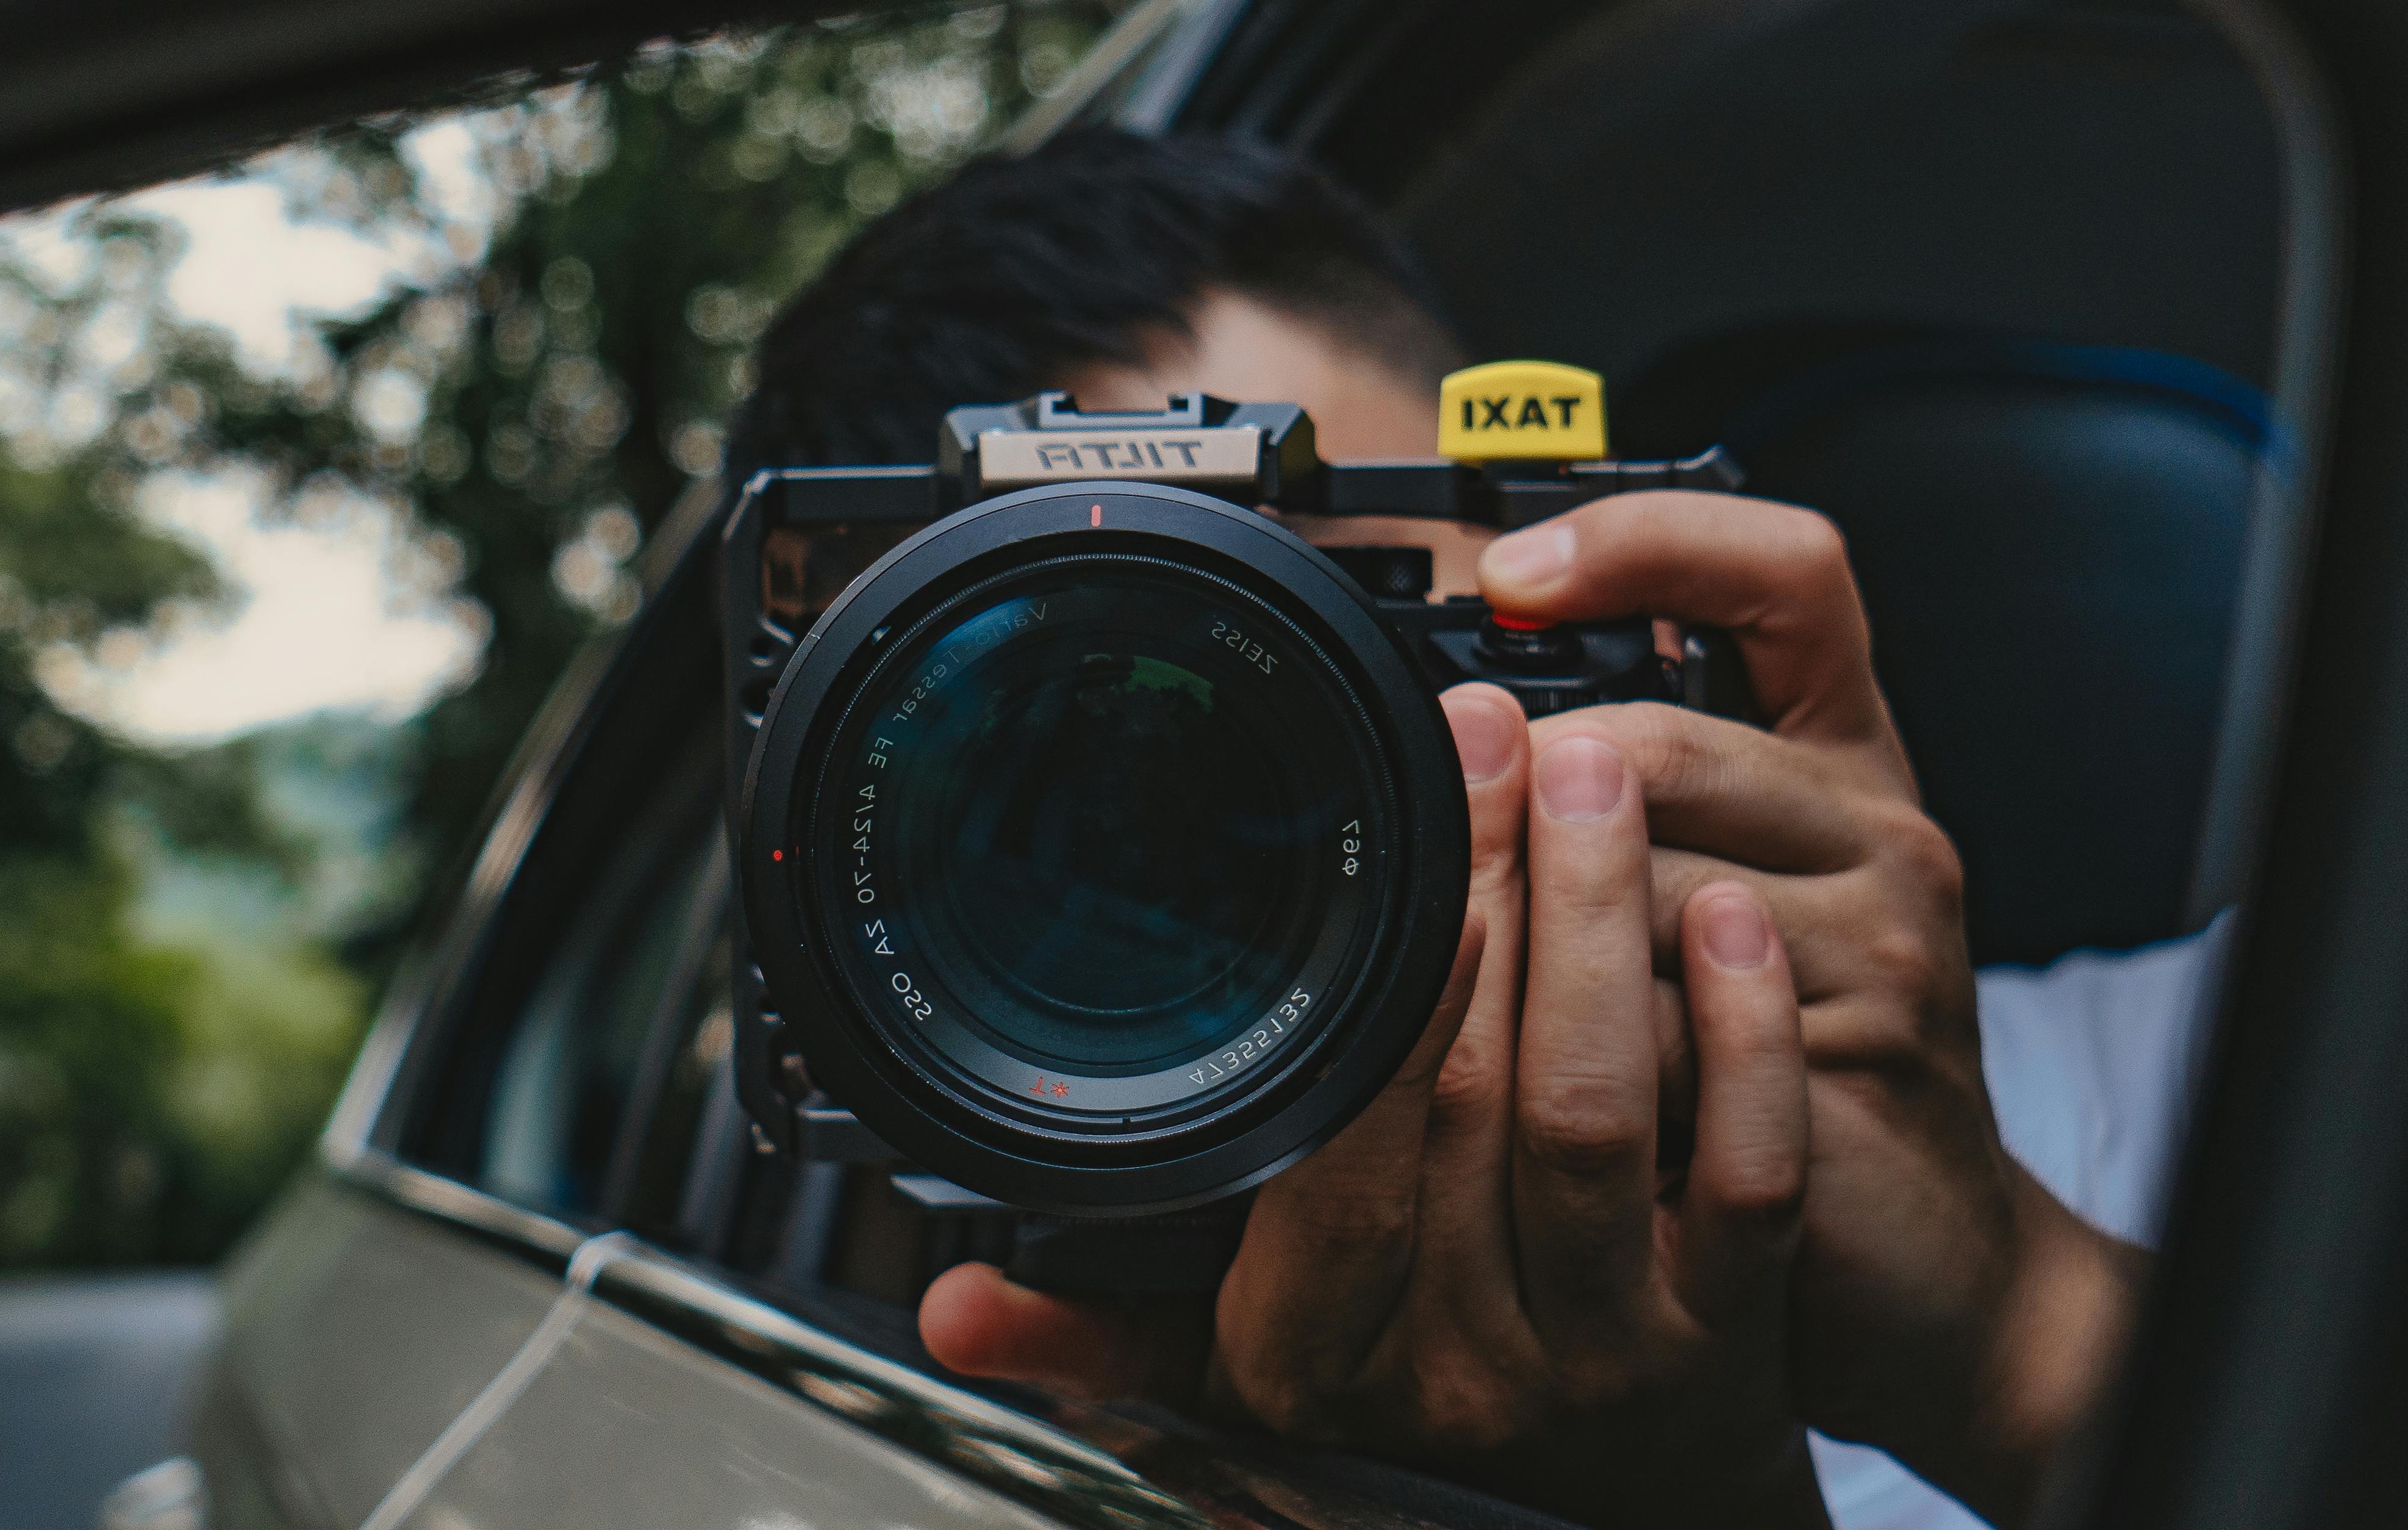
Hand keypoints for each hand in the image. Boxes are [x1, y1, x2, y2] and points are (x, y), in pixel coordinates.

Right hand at [921, 687, 1829, 1529]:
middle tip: (1497, 733)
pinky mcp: (1736, 1337)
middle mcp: (1466, 1354)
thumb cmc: (1412, 1445)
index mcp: (1322, 1349)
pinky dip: (1743, 1039)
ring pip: (1603, 1108)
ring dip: (1598, 924)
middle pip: (1476, 1091)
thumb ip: (1101, 1342)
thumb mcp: (1240, 1404)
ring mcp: (1611, 1348)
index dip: (1385, 993)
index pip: (1342, 1154)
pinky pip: (1751, 1176)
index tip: (1400, 829)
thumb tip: (949, 1309)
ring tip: (1595, 768)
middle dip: (1494, 889)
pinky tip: (1724, 910)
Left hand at [1482, 492, 2150, 1524]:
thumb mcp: (1712, 906)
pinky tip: (1544, 1102)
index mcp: (1845, 762)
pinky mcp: (1860, 1073)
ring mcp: (1887, 950)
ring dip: (1524, 961)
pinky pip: (1662, 1045)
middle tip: (1432, 873)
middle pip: (1651, 749)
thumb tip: (1456, 741)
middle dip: (1517, 811)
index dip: (1651, 540)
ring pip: (1634, 901)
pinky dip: (1574, 1070)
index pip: (1788, 575)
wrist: (1932, 1257)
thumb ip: (1625, 811)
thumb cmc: (1795, 1064)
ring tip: (1483, 1016)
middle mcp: (1883, 831)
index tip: (1510, 573)